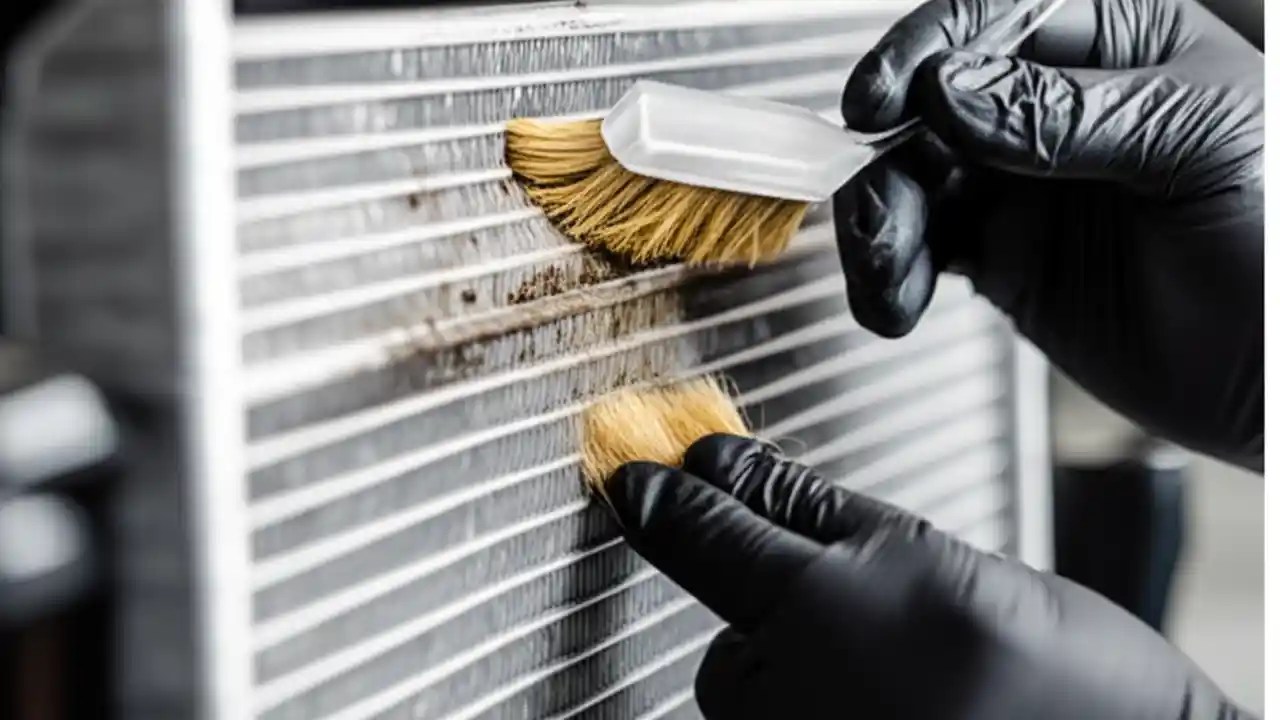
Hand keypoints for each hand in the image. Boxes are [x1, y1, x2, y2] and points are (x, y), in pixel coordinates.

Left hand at [604, 434, 1250, 718]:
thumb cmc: (1041, 671)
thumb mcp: (911, 555)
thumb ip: (798, 506)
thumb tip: (712, 460)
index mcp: (790, 639)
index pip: (700, 544)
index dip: (665, 499)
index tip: (634, 477)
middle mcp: (774, 712)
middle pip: (732, 633)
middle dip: (777, 601)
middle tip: (879, 601)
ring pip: (765, 683)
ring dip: (808, 656)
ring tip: (913, 659)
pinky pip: (792, 715)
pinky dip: (825, 695)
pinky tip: (906, 697)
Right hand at [834, 0, 1263, 470]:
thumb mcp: (1199, 145)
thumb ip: (1071, 113)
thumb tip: (950, 92)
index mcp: (1122, 46)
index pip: (999, 17)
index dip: (925, 51)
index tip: (882, 101)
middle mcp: (1061, 108)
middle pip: (931, 104)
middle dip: (889, 157)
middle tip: (882, 213)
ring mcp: (1028, 185)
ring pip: (913, 178)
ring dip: (880, 223)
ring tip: (891, 272)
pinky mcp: (1007, 257)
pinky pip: (922, 248)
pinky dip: (892, 275)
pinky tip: (900, 301)